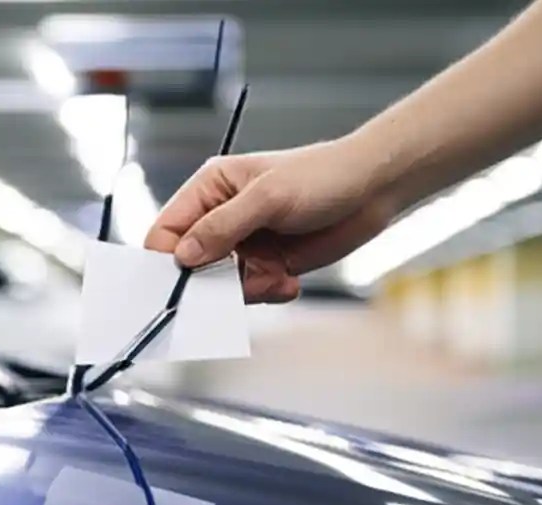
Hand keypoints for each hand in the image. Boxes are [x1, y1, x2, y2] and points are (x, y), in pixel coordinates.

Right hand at [145, 139, 400, 302]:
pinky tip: (288, 279)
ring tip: (276, 276)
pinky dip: (268, 291)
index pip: (167, 229)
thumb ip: (222, 226)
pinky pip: (251, 291)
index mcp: (211, 189)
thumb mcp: (268, 197)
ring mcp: (244, 243)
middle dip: (211, 281)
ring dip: (247, 289)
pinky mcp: (267, 263)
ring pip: (222, 283)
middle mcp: (222, 217)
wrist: (375, 189)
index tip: (177, 282)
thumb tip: (184, 255)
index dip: (166, 258)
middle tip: (234, 287)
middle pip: (191, 263)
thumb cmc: (324, 175)